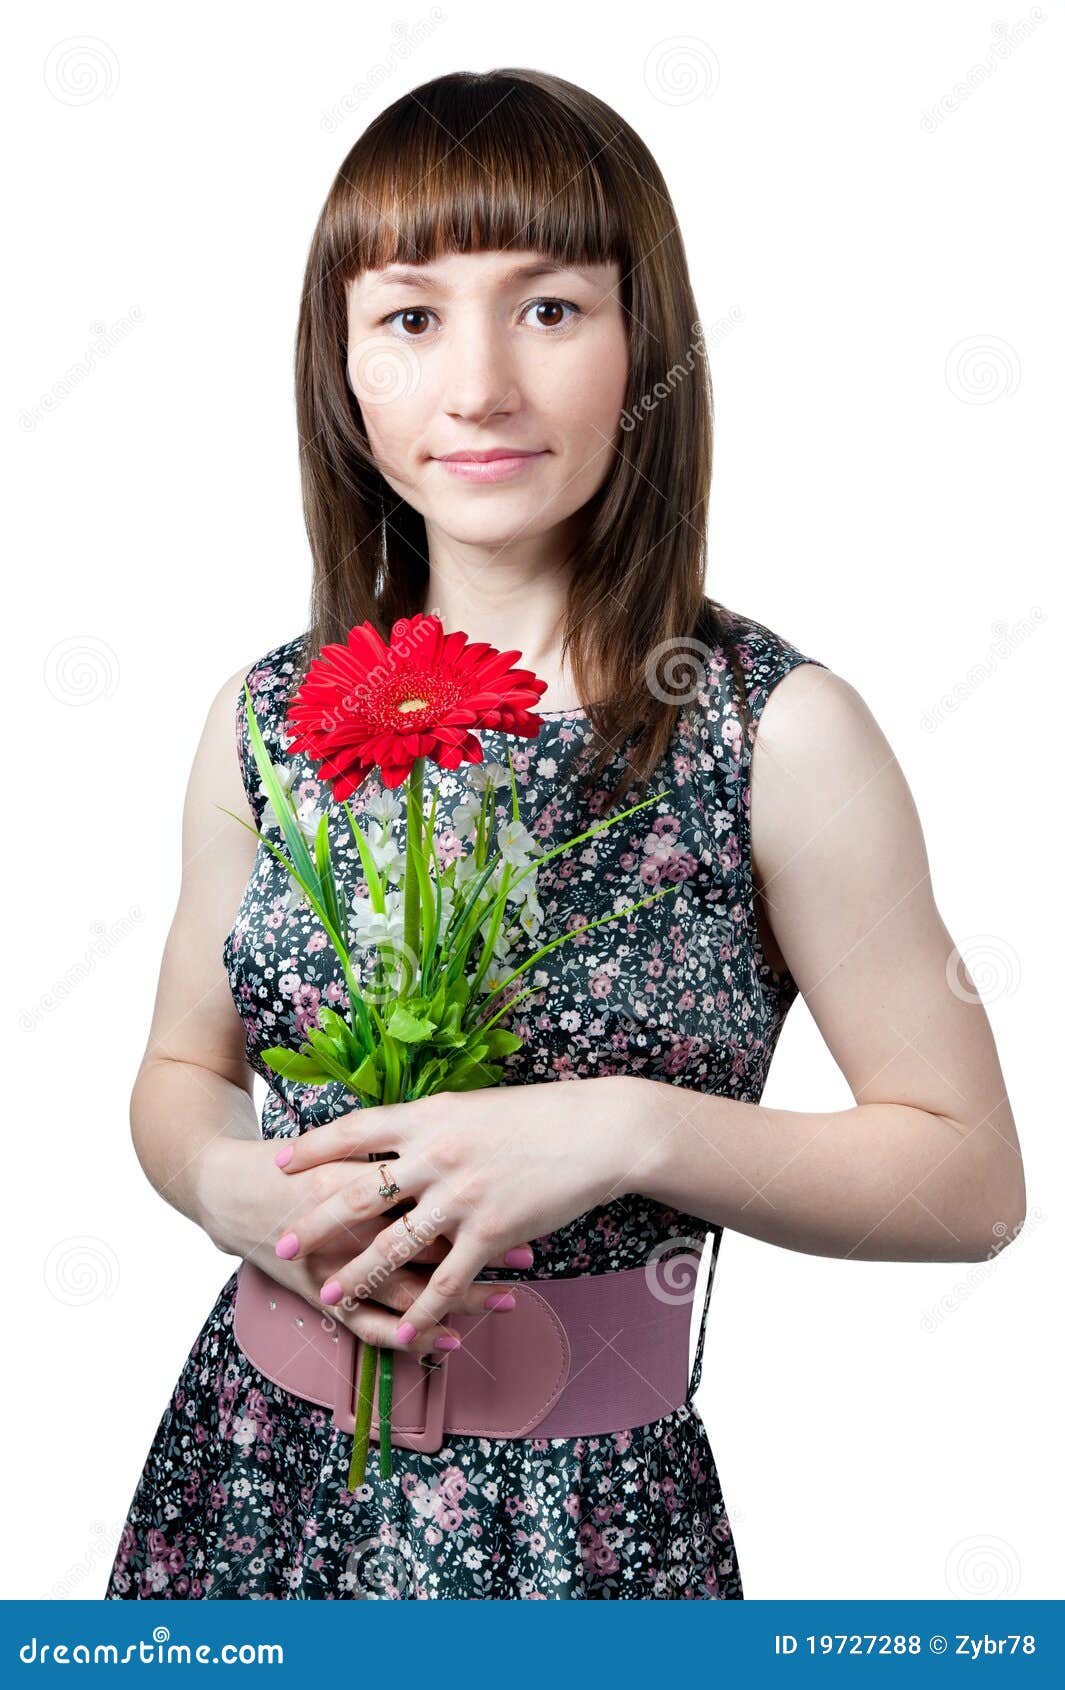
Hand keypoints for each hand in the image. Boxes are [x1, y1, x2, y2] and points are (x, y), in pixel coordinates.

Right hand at [198, 1133, 530, 1355]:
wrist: (229, 1194)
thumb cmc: (298, 1164)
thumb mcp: (347, 1144)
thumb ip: (398, 1144)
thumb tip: (468, 1137)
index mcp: (354, 1172)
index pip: (425, 1188)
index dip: (474, 1197)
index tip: (521, 1200)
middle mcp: (345, 1223)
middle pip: (424, 1241)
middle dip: (481, 1250)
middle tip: (527, 1253)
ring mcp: (333, 1265)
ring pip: (407, 1290)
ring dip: (460, 1298)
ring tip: (508, 1300)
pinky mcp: (322, 1297)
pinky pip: (372, 1326)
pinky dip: (413, 1336)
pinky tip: (453, 1340)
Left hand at [273, 1075, 638, 1348]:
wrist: (598, 1132)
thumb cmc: (541, 1115)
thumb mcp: (474, 1107)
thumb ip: (433, 1124)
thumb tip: (401, 1134)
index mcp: (430, 1118)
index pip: (356, 1130)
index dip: (315, 1148)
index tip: (280, 1162)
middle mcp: (437, 1155)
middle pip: (362, 1192)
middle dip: (318, 1220)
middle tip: (282, 1242)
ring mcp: (462, 1196)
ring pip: (396, 1244)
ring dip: (358, 1274)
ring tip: (329, 1295)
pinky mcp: (491, 1231)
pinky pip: (448, 1279)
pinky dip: (423, 1308)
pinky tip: (404, 1329)